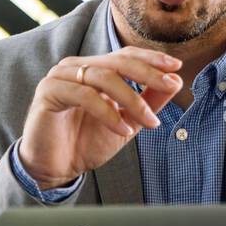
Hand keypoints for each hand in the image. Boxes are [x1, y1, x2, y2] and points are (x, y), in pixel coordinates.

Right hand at [17, 48, 182, 189]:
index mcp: (93, 70)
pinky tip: (122, 129)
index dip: (151, 59)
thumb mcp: (127, 123)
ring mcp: (60, 77)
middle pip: (118, 61)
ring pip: (103, 77)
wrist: (55, 169)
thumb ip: (149, 102)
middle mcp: (75, 67)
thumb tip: (176, 81)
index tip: (176, 68)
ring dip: (132, 99)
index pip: (125, 56)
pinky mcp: (49, 92)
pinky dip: (107, 112)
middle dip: (148, 73)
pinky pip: (84, 95)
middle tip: (170, 84)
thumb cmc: (86, 144)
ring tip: (148, 121)